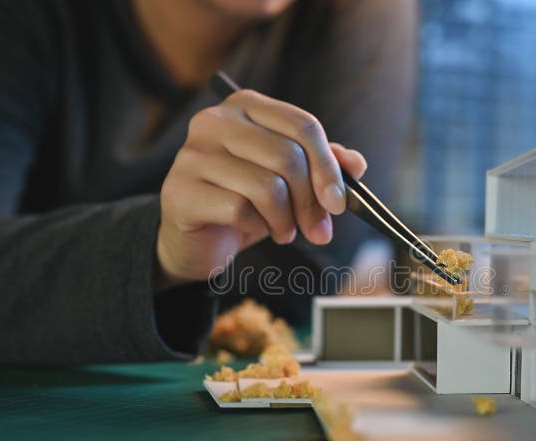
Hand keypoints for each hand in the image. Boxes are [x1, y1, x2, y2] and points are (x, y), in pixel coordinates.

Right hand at [155, 89, 366, 288]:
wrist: (198, 238)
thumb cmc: (246, 200)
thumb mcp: (289, 180)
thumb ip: (322, 165)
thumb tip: (355, 164)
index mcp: (245, 106)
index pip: (302, 126)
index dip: (328, 167)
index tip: (339, 203)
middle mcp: (214, 121)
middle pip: (287, 157)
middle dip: (311, 203)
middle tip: (317, 230)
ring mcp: (192, 155)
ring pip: (266, 186)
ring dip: (285, 220)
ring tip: (284, 231)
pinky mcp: (180, 191)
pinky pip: (239, 209)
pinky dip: (256, 227)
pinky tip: (253, 229)